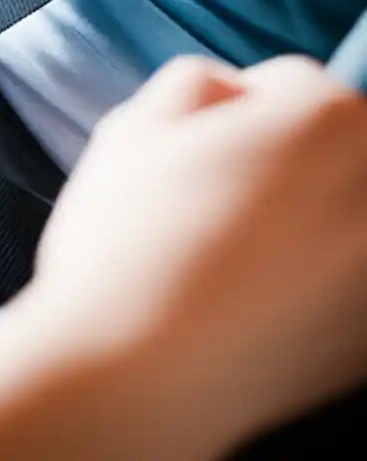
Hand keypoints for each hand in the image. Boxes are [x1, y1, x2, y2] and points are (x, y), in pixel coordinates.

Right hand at [32, 56, 366, 451]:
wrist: (130, 378)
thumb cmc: (125, 245)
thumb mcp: (131, 128)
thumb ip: (193, 83)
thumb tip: (226, 91)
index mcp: (326, 118)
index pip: (289, 83)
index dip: (227, 113)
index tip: (191, 154)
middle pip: (330, 151)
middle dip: (280, 166)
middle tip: (207, 207)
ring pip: (335, 222)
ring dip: (296, 227)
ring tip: (219, 263)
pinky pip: (336, 289)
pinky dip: (303, 291)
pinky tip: (239, 307)